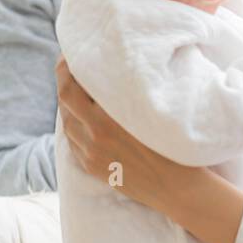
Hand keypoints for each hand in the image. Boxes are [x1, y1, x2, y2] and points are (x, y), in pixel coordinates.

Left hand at [55, 56, 184, 212]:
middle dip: (64, 80)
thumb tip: (117, 72)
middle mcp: (94, 136)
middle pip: (64, 101)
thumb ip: (129, 94)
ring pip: (67, 122)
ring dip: (70, 104)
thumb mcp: (153, 113)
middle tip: (71, 65)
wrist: (177, 188)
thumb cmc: (176, 146)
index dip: (66, 67)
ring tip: (81, 91)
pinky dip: (75, 126)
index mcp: (109, 120)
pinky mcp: (92, 168)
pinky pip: (73, 142)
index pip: (70, 87)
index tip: (73, 53)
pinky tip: (85, 120)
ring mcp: (90, 154)